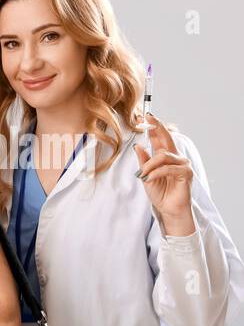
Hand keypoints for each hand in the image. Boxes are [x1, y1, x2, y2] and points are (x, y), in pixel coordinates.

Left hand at [135, 113, 193, 233]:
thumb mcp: (146, 175)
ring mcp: (182, 164)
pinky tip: (148, 178)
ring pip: (163, 155)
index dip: (154, 126)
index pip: (160, 137)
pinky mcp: (186, 173)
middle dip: (157, 127)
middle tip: (147, 119)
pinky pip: (168, 168)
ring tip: (143, 175)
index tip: (146, 116)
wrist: (168, 209)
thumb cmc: (159, 193)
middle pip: (167, 138)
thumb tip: (138, 146)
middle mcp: (175, 157)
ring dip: (149, 164)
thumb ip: (144, 161)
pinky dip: (156, 172)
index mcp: (165, 156)